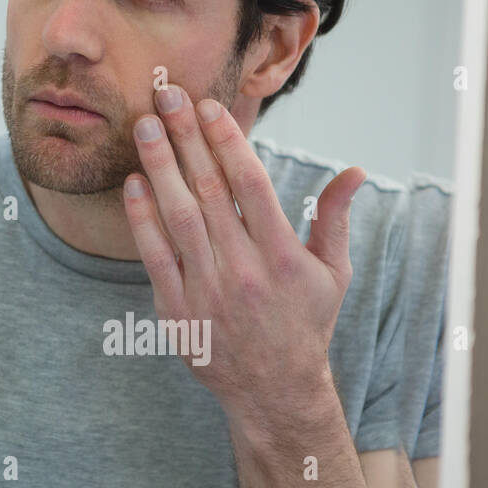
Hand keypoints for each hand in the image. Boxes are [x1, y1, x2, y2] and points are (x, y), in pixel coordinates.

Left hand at [121, 83, 364, 424]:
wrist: (274, 391)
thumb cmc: (304, 323)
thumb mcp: (332, 273)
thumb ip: (335, 218)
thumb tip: (354, 172)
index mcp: (283, 256)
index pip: (251, 185)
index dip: (228, 141)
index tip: (208, 106)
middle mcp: (244, 270)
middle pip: (210, 191)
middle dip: (186, 138)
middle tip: (165, 95)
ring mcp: (207, 291)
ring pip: (178, 218)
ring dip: (159, 168)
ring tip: (144, 125)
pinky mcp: (176, 310)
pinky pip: (153, 257)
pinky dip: (140, 219)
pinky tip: (132, 182)